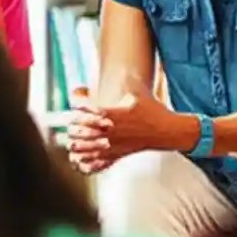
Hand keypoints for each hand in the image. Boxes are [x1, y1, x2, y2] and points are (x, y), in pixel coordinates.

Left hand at [66, 78, 192, 174]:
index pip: (89, 110)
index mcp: (115, 114)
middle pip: (83, 130)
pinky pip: (98, 164)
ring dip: (77, 145)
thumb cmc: (152, 111)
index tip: (76, 104)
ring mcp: (114, 145)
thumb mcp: (136, 93)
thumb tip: (118, 73)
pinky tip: (81, 162)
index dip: (79, 106)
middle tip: (71, 124)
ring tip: (72, 143)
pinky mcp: (117, 156)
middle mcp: (112, 131)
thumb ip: (124, 84)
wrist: (165, 131)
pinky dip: (87, 163)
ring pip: (87, 149)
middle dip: (74, 127)